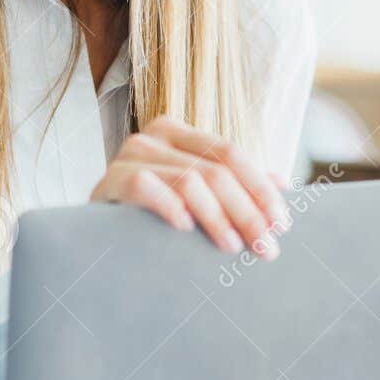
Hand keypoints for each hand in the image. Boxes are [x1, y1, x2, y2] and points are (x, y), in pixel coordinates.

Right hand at [91, 115, 290, 257]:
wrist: (94, 237)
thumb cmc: (151, 216)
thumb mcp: (196, 196)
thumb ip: (233, 185)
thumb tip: (284, 184)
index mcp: (178, 133)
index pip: (231, 153)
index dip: (261, 188)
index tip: (282, 224)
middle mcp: (153, 137)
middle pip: (216, 168)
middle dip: (248, 210)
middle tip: (267, 247)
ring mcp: (128, 156)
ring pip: (190, 180)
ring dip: (218, 216)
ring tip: (233, 247)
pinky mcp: (109, 181)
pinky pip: (146, 187)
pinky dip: (170, 207)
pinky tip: (185, 229)